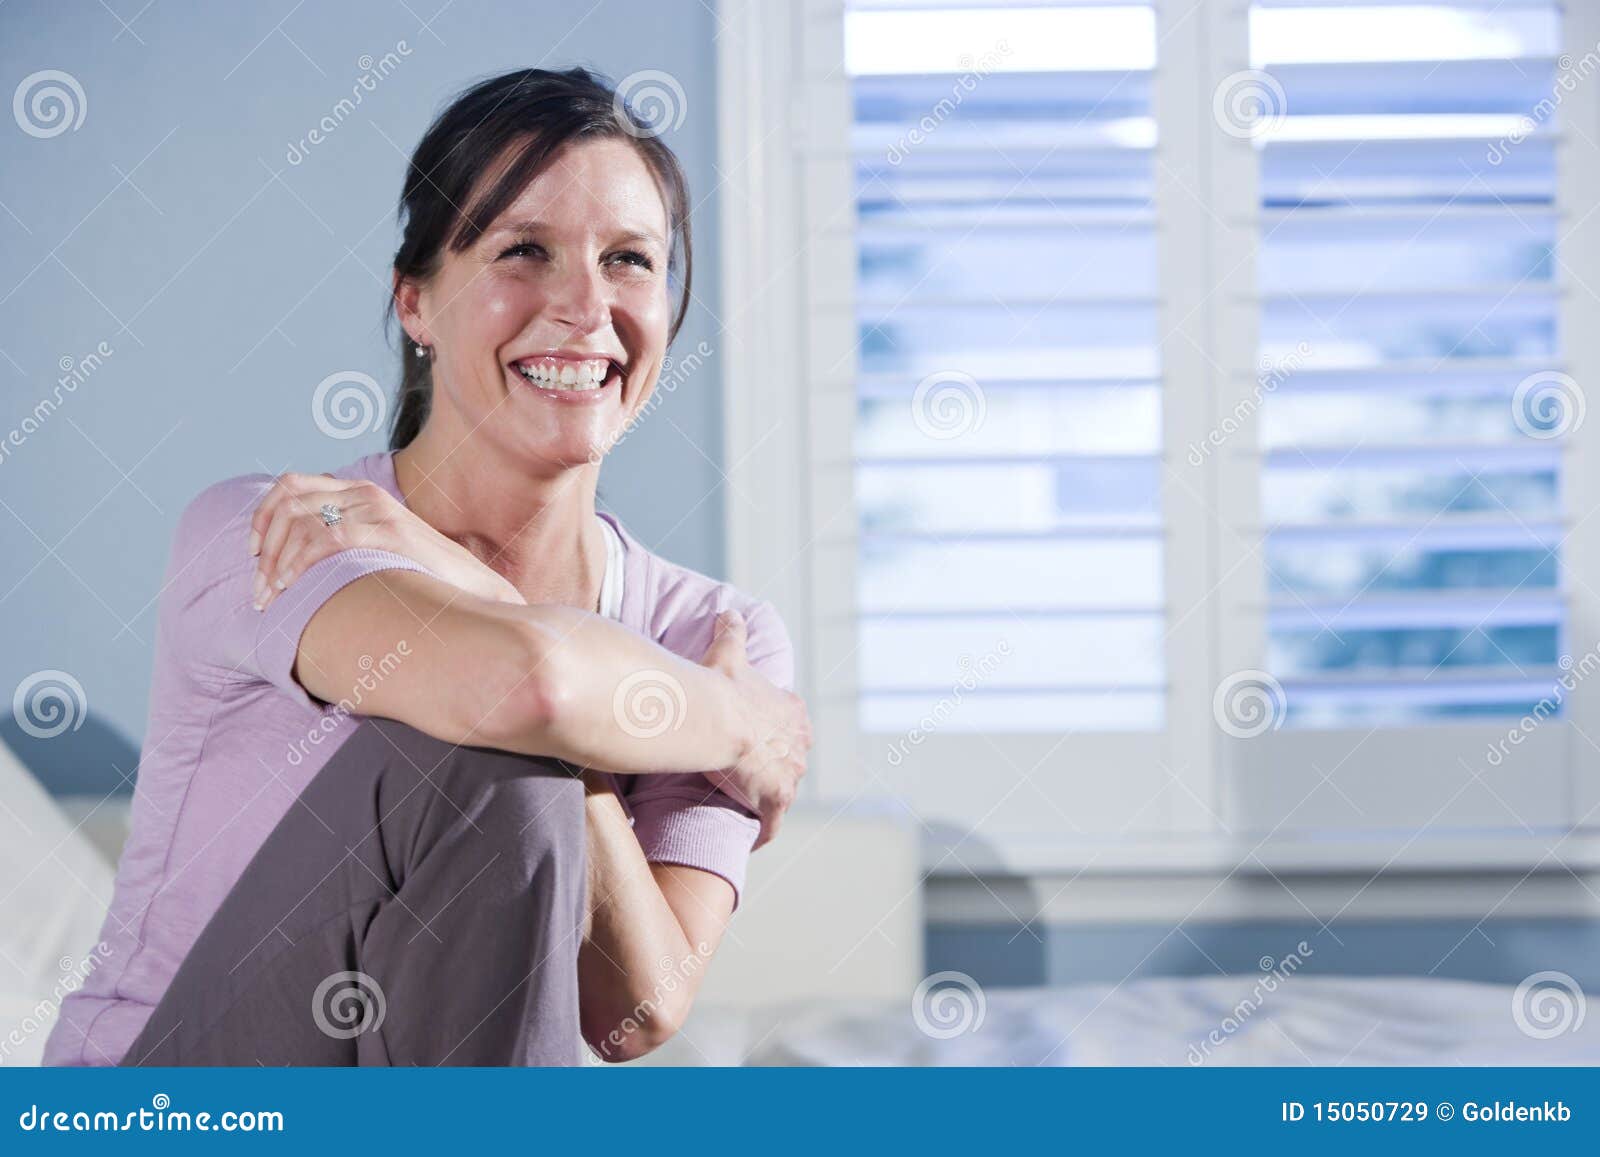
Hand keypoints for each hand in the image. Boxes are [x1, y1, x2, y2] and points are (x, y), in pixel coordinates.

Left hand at [248, 472, 523, 610]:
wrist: (472, 587)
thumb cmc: (421, 577)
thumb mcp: (377, 548)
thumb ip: (345, 541)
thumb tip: (297, 561)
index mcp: (358, 492)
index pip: (291, 485)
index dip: (262, 516)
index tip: (253, 554)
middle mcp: (364, 494)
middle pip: (289, 504)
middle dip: (264, 548)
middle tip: (259, 588)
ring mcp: (377, 511)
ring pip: (302, 523)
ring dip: (276, 563)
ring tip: (270, 598)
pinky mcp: (388, 533)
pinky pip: (327, 539)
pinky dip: (299, 563)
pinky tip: (290, 587)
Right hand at [698, 610, 810, 849]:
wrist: (718, 719)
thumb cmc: (723, 686)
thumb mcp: (729, 651)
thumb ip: (732, 632)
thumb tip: (728, 612)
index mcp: (791, 711)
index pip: (793, 722)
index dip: (779, 730)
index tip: (765, 736)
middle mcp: (798, 744)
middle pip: (793, 758)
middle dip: (779, 765)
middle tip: (756, 773)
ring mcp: (789, 774)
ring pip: (786, 790)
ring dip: (773, 797)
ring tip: (752, 805)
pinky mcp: (776, 800)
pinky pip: (772, 823)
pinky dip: (764, 830)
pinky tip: (755, 838)